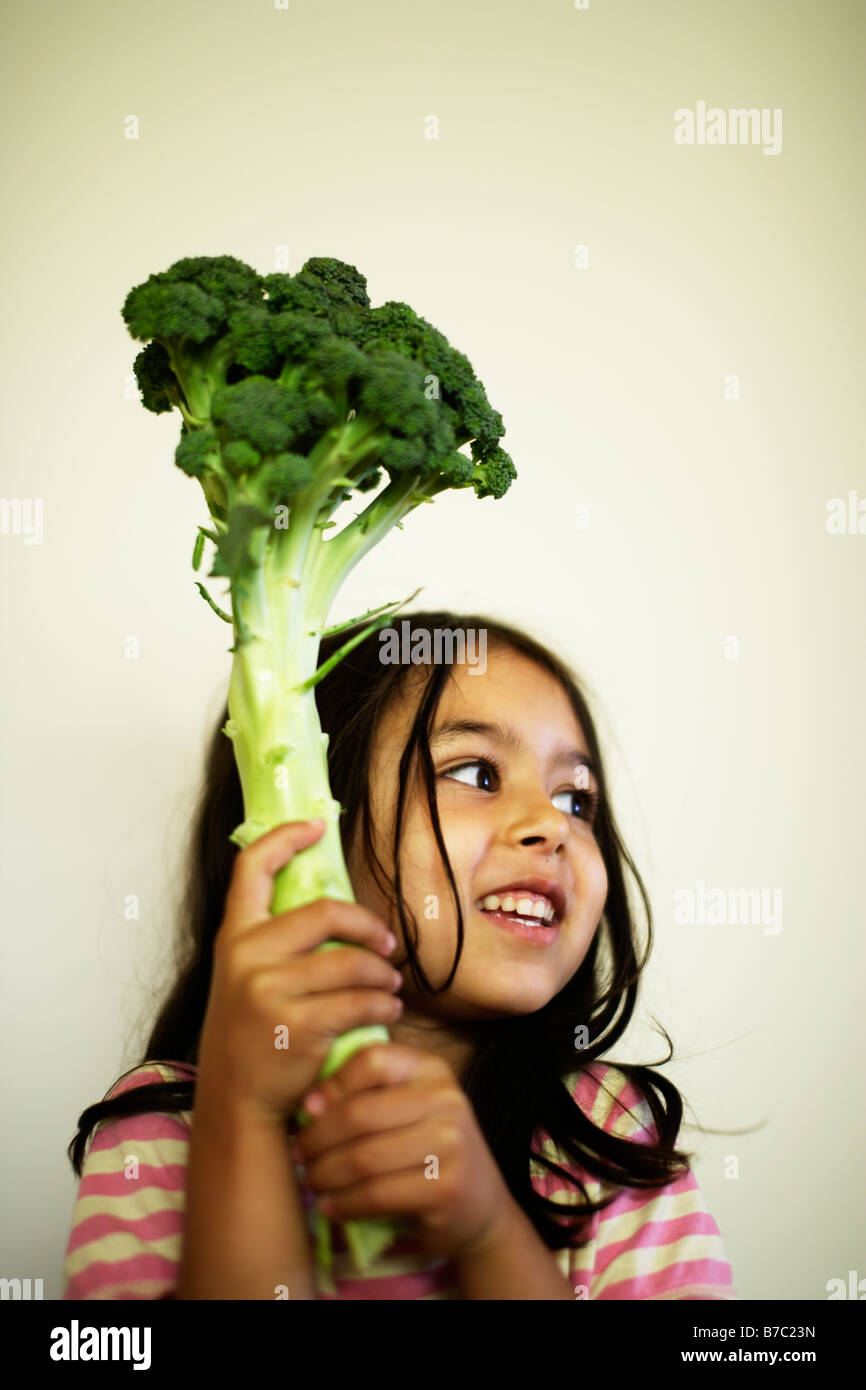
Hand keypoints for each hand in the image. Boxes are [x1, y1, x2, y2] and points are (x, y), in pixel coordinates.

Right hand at [195, 819, 402, 1125]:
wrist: (238, 1101)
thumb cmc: (251, 1036)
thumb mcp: (245, 978)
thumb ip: (274, 942)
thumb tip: (331, 906)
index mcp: (234, 936)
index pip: (252, 867)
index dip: (285, 837)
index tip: (316, 825)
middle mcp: (246, 955)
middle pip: (326, 912)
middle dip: (369, 926)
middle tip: (388, 945)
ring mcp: (269, 989)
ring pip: (352, 960)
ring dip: (383, 974)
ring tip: (390, 986)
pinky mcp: (297, 1024)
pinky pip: (361, 1000)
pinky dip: (384, 1004)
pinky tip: (388, 1011)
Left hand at [294, 1043, 515, 1261]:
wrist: (480, 1204)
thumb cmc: (429, 1149)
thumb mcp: (411, 1108)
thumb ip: (371, 1095)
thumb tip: (309, 1104)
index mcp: (432, 1071)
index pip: (373, 1060)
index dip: (332, 1083)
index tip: (307, 1109)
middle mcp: (446, 1100)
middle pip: (360, 1113)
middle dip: (318, 1138)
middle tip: (300, 1155)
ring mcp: (450, 1144)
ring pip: (364, 1158)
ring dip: (326, 1174)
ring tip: (312, 1181)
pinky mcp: (445, 1188)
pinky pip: (377, 1194)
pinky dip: (345, 1203)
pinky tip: (332, 1206)